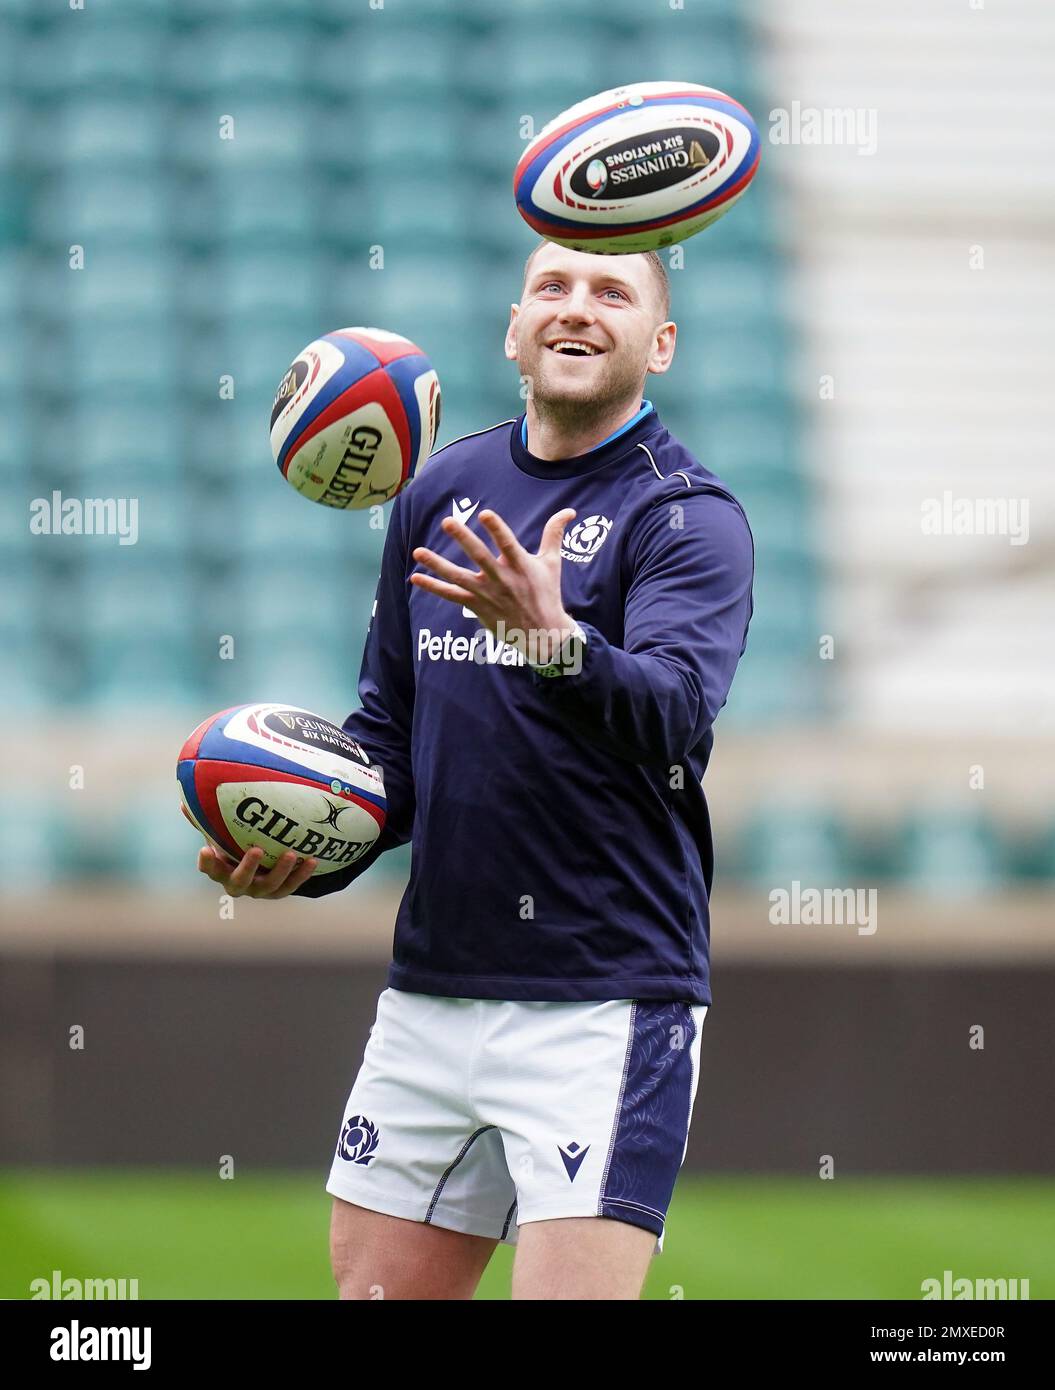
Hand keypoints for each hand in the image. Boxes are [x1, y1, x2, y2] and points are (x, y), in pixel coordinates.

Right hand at [181, 804, 316, 897]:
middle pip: (239, 882)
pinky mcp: (278, 890)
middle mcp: (238, 883)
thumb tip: (189, 794)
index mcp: (221, 869)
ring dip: (281, 872)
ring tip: (291, 854)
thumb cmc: (235, 839)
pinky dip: (302, 875)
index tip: (204, 849)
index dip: (207, 862)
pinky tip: (312, 860)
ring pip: (269, 887)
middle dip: (247, 868)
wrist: (258, 862)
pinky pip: (291, 886)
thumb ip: (208, 815)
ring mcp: (259, 889)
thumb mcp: (222, 828)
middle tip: (257, 849)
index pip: (209, 869)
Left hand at [410, 507, 577, 660]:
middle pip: (480, 557)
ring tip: (418, 552)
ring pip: (459, 577)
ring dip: (438, 565)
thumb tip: (569, 511)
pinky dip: (433, 587)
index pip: (508, 544)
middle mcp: (503, 579)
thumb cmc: (546, 594)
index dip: (497, 530)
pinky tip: (416, 577)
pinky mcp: (477, 606)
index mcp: (521, 566)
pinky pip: (451, 596)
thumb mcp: (552, 563)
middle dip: (464, 539)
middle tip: (447, 522)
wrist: (543, 634)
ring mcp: (488, 594)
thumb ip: (554, 534)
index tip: (485, 514)